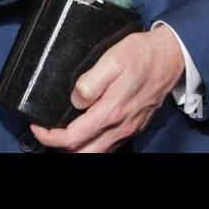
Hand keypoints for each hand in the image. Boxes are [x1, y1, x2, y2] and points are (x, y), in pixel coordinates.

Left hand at [31, 27, 184, 151]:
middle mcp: (120, 125)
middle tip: (46, 132)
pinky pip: (110, 145)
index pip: (73, 138)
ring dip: (77, 147)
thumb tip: (75, 99)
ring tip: (61, 131)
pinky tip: (85, 130)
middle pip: (84, 153)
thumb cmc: (141, 55)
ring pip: (97, 152)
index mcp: (111, 111)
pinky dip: (93, 143)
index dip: (50, 137)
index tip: (37, 126)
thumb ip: (90, 82)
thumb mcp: (111, 60)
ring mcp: (128, 128)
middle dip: (61, 147)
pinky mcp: (134, 125)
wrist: (170, 57)